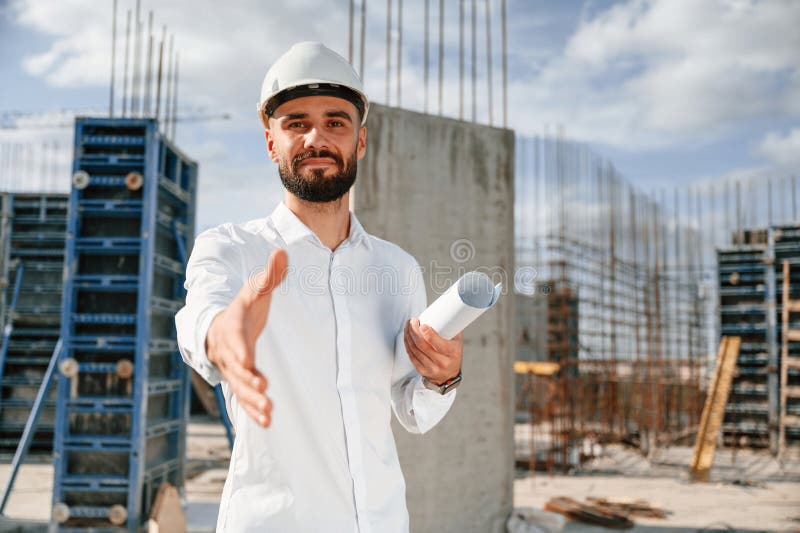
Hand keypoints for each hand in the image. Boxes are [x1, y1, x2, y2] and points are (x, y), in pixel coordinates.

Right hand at [206, 249, 288, 426]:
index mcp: (232, 329)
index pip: (235, 341)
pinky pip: (244, 398)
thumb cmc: (241, 309)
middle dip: (248, 382)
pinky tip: (267, 422)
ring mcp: (233, 370)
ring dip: (252, 401)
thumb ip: (268, 276)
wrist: (218, 327)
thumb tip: (282, 252)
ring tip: (268, 413)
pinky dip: (254, 410)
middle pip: (236, 370)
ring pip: (240, 388)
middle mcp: (229, 353)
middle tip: (263, 391)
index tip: (249, 362)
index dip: (241, 351)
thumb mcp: (254, 291)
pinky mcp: (240, 381)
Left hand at [403, 318, 462, 384]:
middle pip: (422, 345)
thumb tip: (444, 311)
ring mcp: (431, 368)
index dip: (426, 332)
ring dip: (408, 335)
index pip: (436, 342)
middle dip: (414, 330)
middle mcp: (442, 362)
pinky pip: (411, 355)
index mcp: (452, 353)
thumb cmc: (453, 355)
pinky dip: (407, 344)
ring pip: (414, 349)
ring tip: (408, 326)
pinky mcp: (422, 371)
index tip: (422, 324)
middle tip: (413, 321)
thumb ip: (452, 327)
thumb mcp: (457, 342)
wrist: (449, 376)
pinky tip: (407, 336)